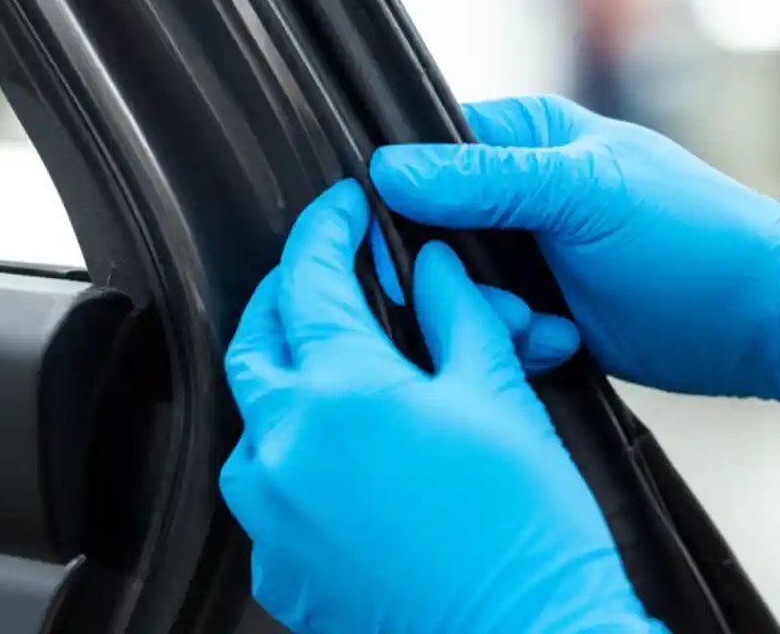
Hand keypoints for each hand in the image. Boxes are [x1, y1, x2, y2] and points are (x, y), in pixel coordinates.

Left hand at [220, 180, 661, 633]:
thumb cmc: (526, 536)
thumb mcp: (497, 396)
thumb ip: (455, 316)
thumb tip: (434, 272)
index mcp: (339, 394)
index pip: (310, 278)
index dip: (328, 229)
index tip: (344, 212)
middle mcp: (286, 452)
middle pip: (258, 339)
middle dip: (291, 293)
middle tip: (332, 276)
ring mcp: (274, 518)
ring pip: (253, 418)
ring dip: (286, 375)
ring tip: (340, 365)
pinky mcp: (282, 568)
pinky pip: (268, 491)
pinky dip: (297, 455)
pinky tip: (347, 454)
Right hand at [371, 96, 779, 417]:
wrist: (759, 322)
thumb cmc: (694, 237)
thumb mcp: (585, 193)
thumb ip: (486, 181)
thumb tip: (390, 170)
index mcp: (525, 137)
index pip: (427, 149)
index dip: (405, 194)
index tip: (409, 239)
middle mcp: (517, 192)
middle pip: (430, 227)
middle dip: (450, 274)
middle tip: (500, 298)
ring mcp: (528, 252)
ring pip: (452, 285)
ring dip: (486, 314)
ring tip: (542, 325)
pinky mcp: (538, 306)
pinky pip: (487, 324)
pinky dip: (513, 340)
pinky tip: (559, 341)